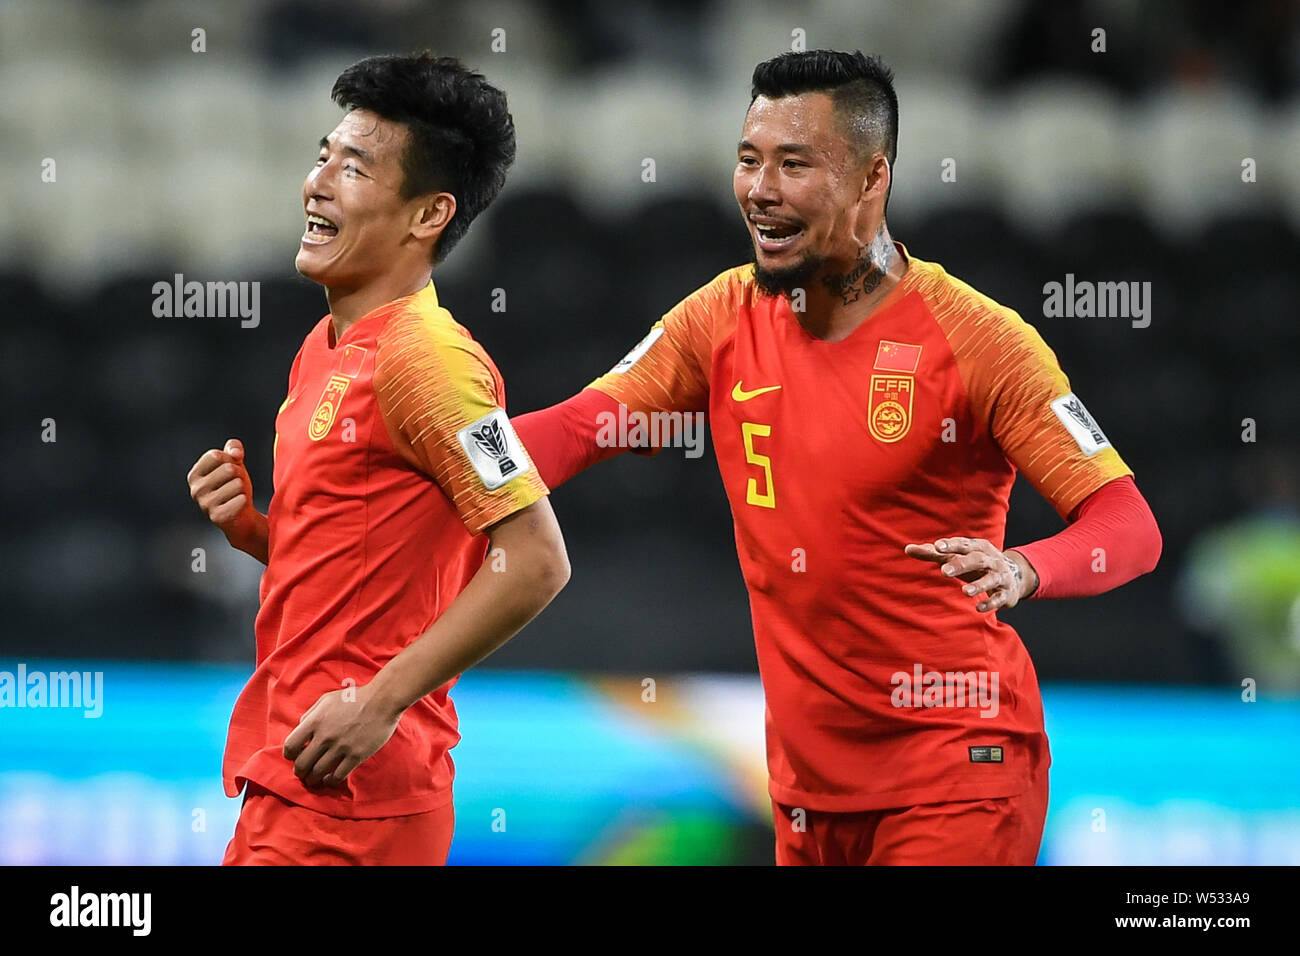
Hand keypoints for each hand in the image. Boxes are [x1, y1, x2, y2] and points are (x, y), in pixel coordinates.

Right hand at [187, 438, 260, 550]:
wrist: (242, 515)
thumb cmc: (235, 485)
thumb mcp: (234, 462)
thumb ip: (233, 448)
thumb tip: (235, 453)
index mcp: (195, 475)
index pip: (216, 455)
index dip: (230, 459)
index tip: (230, 469)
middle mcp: (196, 490)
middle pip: (228, 469)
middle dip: (239, 474)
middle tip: (237, 485)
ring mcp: (206, 504)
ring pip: (238, 484)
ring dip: (243, 488)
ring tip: (237, 496)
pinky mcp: (218, 517)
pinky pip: (241, 500)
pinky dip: (245, 500)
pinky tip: (239, 506)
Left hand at [282, 683, 401, 788]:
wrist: (382, 700)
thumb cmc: (354, 698)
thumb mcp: (326, 700)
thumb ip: (311, 714)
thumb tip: (300, 728)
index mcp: (315, 721)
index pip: (291, 746)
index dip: (289, 755)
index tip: (294, 757)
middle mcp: (325, 736)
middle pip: (302, 764)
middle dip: (300, 772)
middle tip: (303, 773)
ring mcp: (341, 747)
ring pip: (318, 773)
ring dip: (313, 779)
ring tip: (315, 779)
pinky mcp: (356, 756)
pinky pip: (338, 776)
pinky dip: (331, 781)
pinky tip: (330, 779)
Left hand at [904, 536, 1037, 612]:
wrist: (1012, 577)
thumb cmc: (975, 564)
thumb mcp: (956, 557)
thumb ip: (932, 553)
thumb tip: (907, 548)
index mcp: (976, 547)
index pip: (962, 544)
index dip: (950, 545)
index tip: (936, 546)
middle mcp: (990, 559)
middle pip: (976, 559)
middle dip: (961, 565)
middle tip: (944, 571)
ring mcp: (1000, 576)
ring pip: (990, 579)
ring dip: (978, 585)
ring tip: (965, 592)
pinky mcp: (1005, 593)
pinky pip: (999, 597)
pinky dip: (990, 603)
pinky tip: (978, 608)